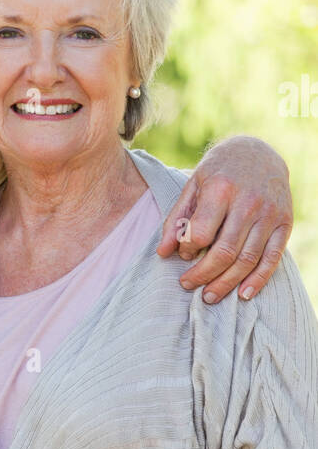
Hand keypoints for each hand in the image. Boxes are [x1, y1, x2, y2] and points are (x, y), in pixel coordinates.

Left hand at [157, 135, 292, 302]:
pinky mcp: (285, 223)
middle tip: (187, 285)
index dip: (188, 249)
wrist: (259, 153)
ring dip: (226, 283)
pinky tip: (243, 294)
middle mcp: (249, 202)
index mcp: (222, 189)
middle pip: (225, 251)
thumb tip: (162, 253)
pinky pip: (272, 258)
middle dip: (203, 275)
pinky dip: (258, 279)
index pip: (202, 233)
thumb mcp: (193, 186)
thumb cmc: (219, 172)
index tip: (183, 254)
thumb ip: (176, 219)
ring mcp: (269, 214)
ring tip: (209, 296)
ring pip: (247, 259)